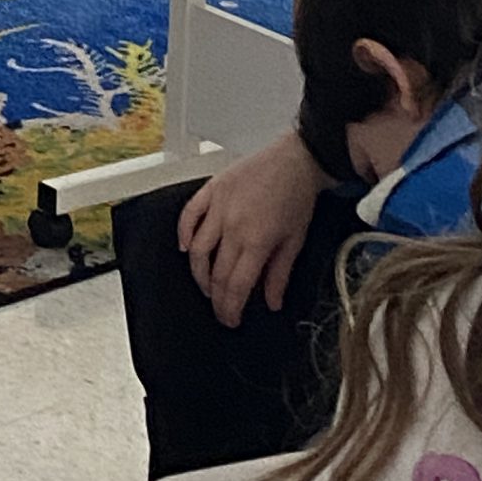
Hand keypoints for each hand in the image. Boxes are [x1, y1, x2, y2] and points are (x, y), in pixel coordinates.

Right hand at [177, 130, 326, 329]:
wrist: (296, 160)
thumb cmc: (297, 197)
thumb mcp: (295, 241)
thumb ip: (279, 274)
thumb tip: (271, 302)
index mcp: (257, 241)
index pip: (235, 286)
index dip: (230, 309)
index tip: (231, 320)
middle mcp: (233, 225)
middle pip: (215, 272)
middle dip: (215, 298)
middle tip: (220, 310)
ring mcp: (219, 206)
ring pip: (198, 249)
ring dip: (198, 273)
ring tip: (205, 285)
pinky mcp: (212, 189)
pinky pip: (189, 213)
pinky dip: (184, 232)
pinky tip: (185, 247)